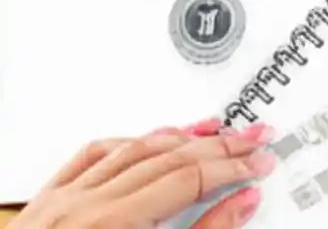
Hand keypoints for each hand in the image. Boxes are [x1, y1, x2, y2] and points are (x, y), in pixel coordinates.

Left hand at [13, 119, 276, 228]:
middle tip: (254, 139)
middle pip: (167, 158)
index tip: (260, 163)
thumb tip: (240, 204)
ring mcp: (62, 201)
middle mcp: (84, 206)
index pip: (187, 179)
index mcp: (112, 225)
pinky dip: (128, 143)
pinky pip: (92, 156)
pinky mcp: (46, 203)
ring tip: (214, 130)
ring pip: (132, 148)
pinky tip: (149, 138)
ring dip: (180, 136)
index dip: (232, 168)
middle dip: (219, 146)